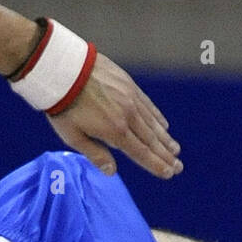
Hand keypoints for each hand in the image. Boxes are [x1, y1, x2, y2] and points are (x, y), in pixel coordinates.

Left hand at [47, 51, 183, 177]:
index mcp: (115, 131)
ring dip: (165, 138)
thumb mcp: (73, 136)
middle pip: (151, 140)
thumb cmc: (63, 105)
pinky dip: (157, 117)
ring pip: (153, 123)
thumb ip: (95, 154)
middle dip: (166, 156)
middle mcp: (128, 116)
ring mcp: (131, 99)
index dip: (156, 165)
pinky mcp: (129, 85)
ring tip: (175, 149)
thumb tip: (112, 172)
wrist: (63, 68)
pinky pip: (148, 105)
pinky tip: (164, 125)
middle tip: (178, 167)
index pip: (141, 153)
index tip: (169, 173)